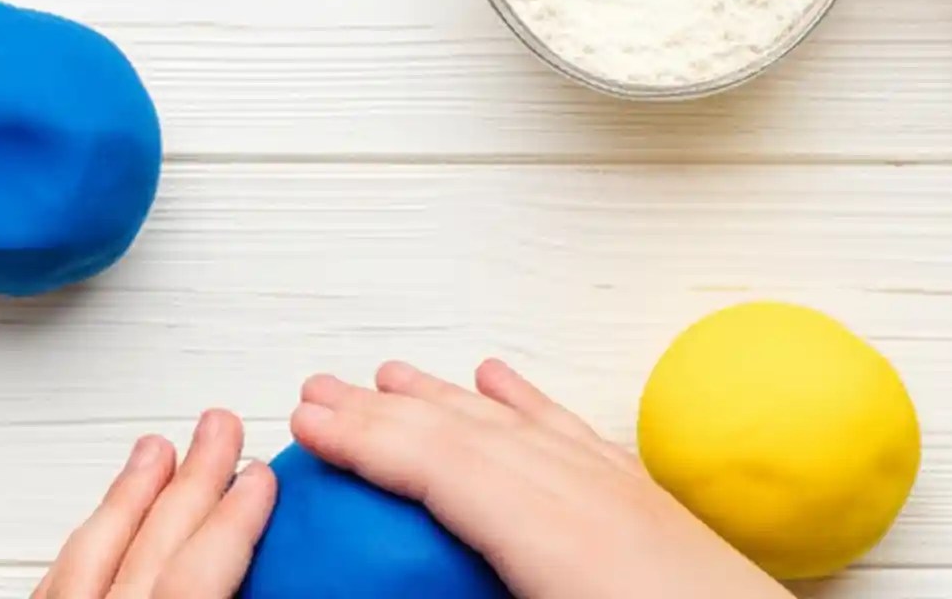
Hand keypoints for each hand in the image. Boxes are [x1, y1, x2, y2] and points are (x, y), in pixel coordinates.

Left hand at [33, 410, 275, 598]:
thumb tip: (271, 579)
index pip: (194, 578)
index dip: (233, 521)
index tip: (259, 477)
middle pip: (145, 547)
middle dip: (191, 481)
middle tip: (219, 430)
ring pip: (87, 551)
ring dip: (129, 494)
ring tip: (156, 449)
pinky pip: (51, 579)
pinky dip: (85, 539)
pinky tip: (99, 520)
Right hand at [291, 360, 792, 598]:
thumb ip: (464, 594)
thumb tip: (403, 586)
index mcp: (558, 538)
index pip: (439, 466)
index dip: (364, 440)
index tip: (310, 422)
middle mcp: (587, 495)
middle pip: (463, 430)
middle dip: (382, 407)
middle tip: (318, 390)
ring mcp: (618, 489)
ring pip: (511, 420)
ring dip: (441, 394)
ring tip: (390, 374)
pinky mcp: (641, 497)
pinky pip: (568, 429)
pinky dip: (523, 400)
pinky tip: (497, 377)